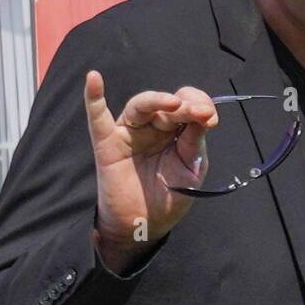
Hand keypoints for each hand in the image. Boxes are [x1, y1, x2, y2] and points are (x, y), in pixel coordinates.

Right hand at [84, 71, 218, 267]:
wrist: (145, 225)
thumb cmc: (169, 196)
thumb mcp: (191, 168)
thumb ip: (195, 141)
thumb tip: (205, 114)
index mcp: (176, 131)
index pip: (188, 106)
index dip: (200, 106)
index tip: (211, 119)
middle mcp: (153, 127)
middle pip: (168, 104)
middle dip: (185, 106)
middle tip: (199, 114)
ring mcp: (130, 132)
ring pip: (141, 105)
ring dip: (157, 100)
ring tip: (173, 103)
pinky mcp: (108, 143)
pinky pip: (97, 118)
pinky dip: (93, 97)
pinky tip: (93, 79)